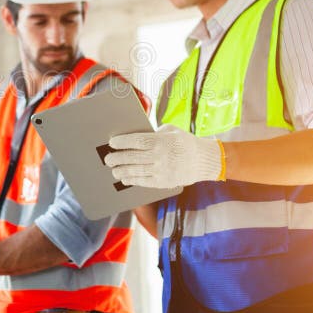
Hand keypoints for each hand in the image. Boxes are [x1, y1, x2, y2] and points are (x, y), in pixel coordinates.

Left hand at [105, 124, 224, 188]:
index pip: (137, 141)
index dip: (122, 142)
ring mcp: (162, 170)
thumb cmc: (186, 142)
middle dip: (117, 158)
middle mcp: (160, 156)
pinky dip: (132, 180)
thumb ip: (155, 132)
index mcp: (162, 141)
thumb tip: (136, 136)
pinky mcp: (164, 182)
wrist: (204, 160)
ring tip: (113, 170)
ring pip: (136, 171)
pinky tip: (125, 179)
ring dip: (121, 171)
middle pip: (133, 157)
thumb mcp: (172, 130)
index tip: (112, 142)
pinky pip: (144, 182)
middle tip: (107, 158)